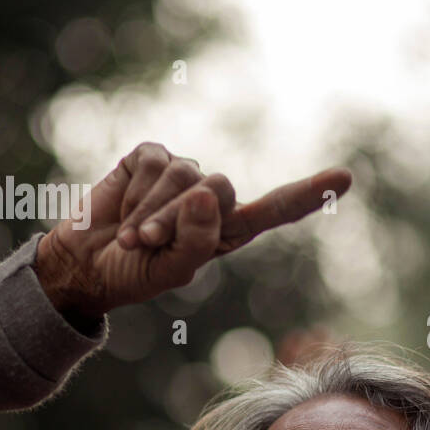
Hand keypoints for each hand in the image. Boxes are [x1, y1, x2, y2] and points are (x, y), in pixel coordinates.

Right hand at [36, 143, 351, 318]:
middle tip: (147, 244)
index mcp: (228, 229)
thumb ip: (196, 240)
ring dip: (150, 211)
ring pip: (182, 177)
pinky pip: (151, 163)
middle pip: (220, 190)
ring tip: (132, 235)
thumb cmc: (135, 273)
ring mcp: (182, 173)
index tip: (344, 177)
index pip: (276, 208)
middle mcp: (212, 197)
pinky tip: (120, 208)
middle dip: (178, 220)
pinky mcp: (151, 156)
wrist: (84, 263)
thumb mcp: (170, 270)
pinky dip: (131, 192)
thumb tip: (209, 192)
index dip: (309, 193)